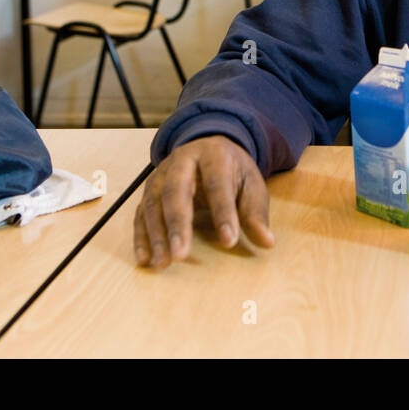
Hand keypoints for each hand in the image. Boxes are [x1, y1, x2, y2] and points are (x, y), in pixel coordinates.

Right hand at [134, 135, 274, 266]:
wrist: (209, 147)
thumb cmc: (232, 171)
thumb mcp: (251, 183)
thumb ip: (256, 212)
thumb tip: (267, 242)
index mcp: (213, 154)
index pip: (217, 182)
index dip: (223, 212)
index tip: (229, 242)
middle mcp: (182, 160)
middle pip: (176, 189)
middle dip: (178, 223)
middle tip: (181, 255)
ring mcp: (161, 174)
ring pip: (153, 203)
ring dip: (156, 235)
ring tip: (163, 262)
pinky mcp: (150, 190)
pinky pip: (141, 213)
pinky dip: (141, 237)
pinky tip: (145, 259)